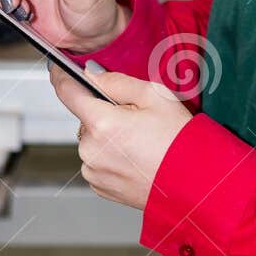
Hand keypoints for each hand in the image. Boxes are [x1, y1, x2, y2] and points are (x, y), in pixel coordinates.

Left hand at [49, 64, 192, 208]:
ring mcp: (93, 170)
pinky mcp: (99, 186)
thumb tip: (91, 74)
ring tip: (140, 143)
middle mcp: (90, 150)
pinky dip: (111, 156)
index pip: (67, 92)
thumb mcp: (156, 96)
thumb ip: (117, 81)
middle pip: (85, 118)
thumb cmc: (180, 142)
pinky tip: (136, 158)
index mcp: (102, 124)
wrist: (195, 185)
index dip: (62, 76)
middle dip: (104, 113)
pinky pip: (97, 161)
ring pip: (92, 140)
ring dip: (108, 137)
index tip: (60, 69)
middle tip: (136, 119)